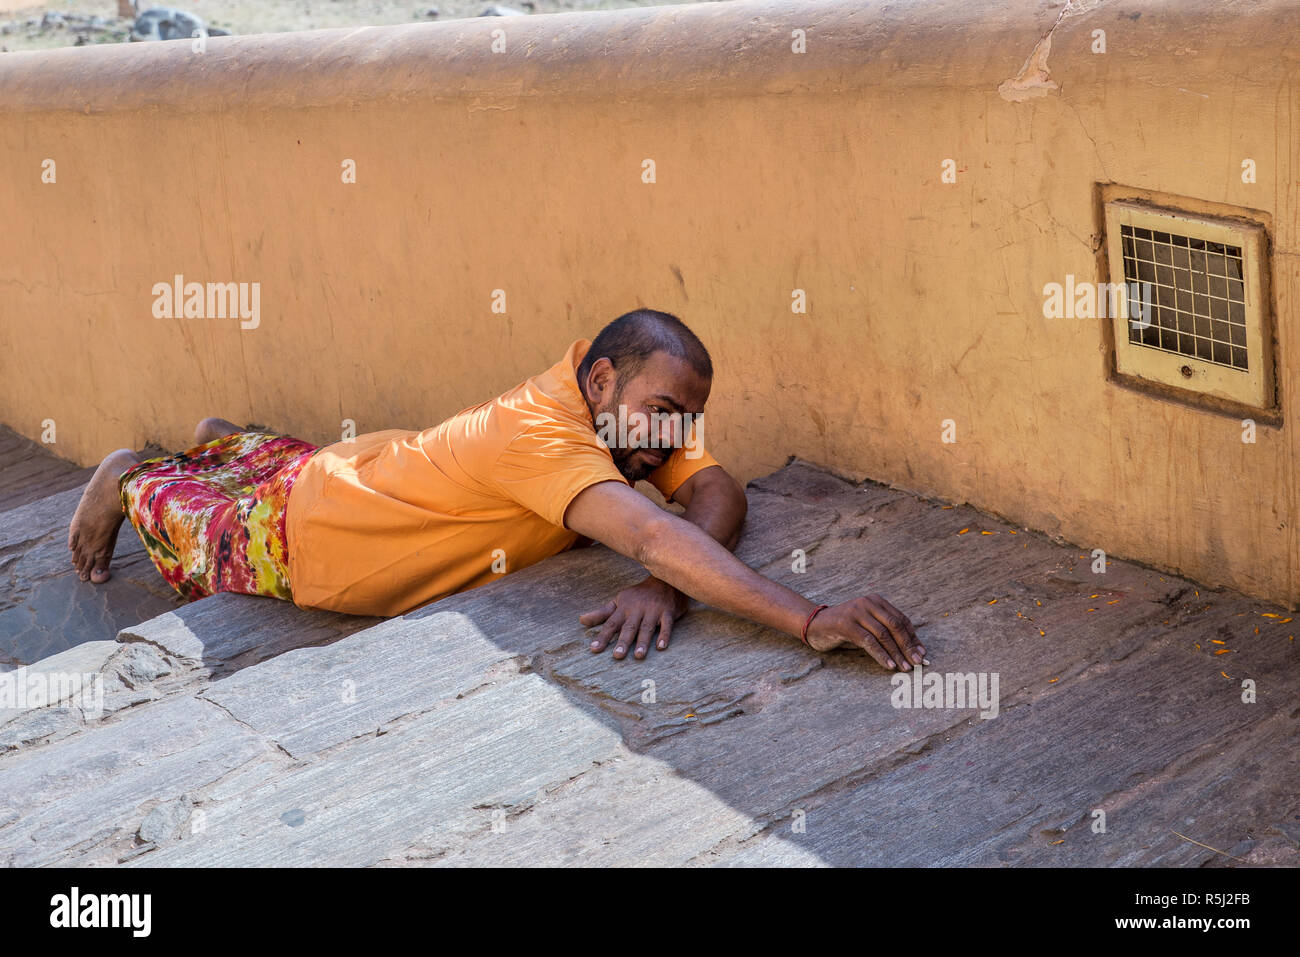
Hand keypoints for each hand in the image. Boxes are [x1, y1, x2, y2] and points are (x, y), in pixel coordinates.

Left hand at [580, 576, 689, 659]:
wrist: (665, 579)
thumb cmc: (639, 594)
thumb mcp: (619, 601)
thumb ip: (602, 613)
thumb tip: (581, 620)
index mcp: (624, 608)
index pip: (611, 624)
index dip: (602, 636)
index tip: (594, 649)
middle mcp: (637, 609)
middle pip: (629, 627)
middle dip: (623, 641)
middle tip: (617, 656)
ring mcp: (653, 610)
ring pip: (647, 627)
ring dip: (642, 641)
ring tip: (638, 655)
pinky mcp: (668, 612)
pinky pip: (667, 624)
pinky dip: (664, 635)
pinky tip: (661, 647)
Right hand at [805, 595, 926, 670]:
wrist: (814, 625)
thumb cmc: (844, 628)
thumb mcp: (866, 625)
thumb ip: (884, 632)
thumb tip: (910, 650)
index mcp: (876, 601)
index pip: (901, 619)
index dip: (913, 637)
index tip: (922, 652)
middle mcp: (867, 603)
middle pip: (895, 625)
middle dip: (908, 645)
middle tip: (917, 662)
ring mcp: (856, 612)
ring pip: (883, 634)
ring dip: (896, 653)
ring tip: (904, 667)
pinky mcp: (846, 624)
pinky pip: (869, 641)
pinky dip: (881, 655)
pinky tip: (889, 665)